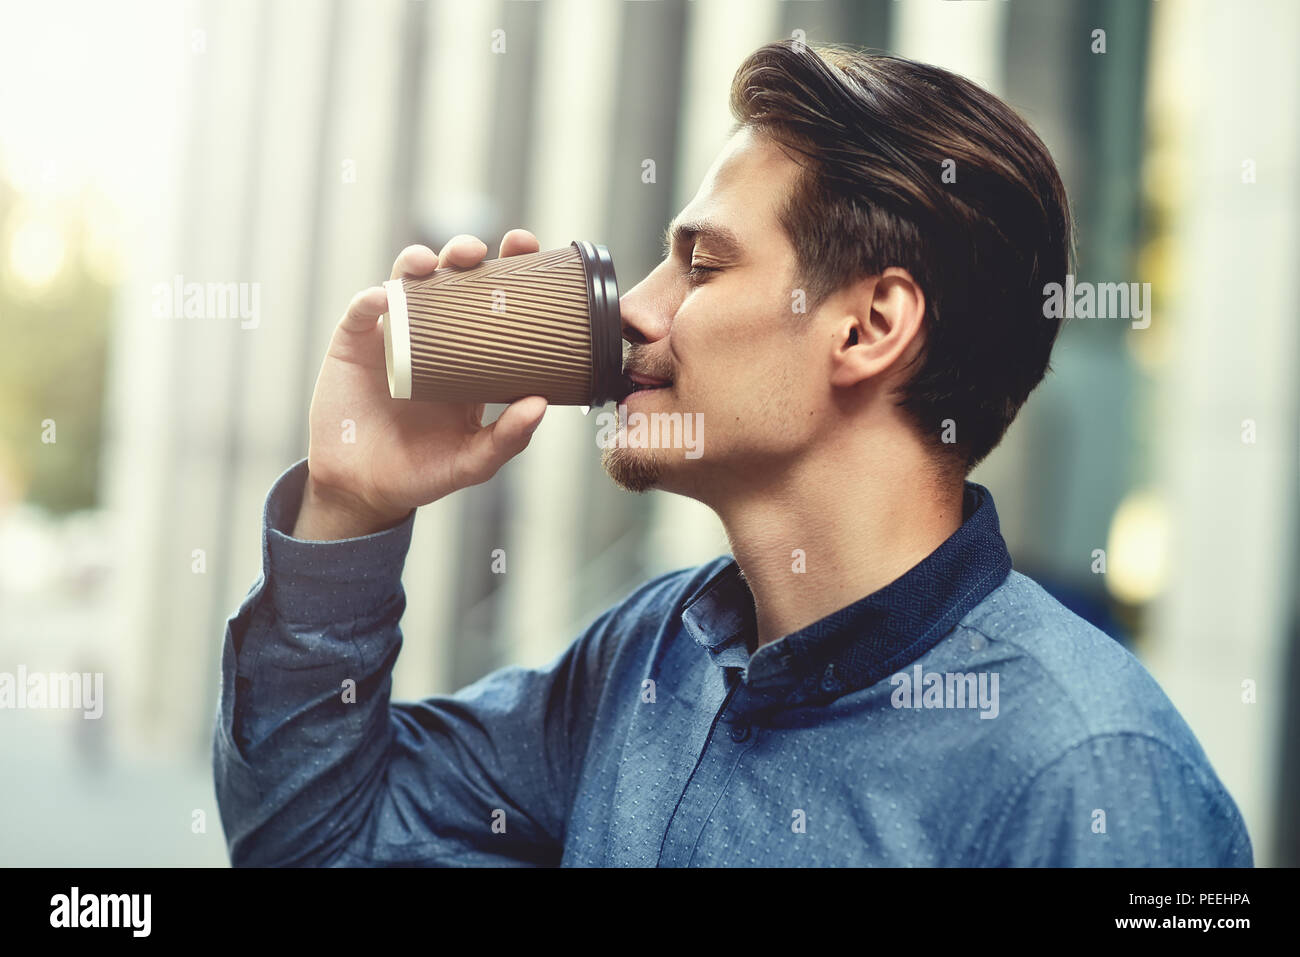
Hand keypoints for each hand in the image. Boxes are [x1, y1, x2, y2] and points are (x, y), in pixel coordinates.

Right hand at [292, 229, 547, 539]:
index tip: (527, 248)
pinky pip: (361, 311)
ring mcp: (392, 333)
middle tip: (480, 251)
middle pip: (451, 277)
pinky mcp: (355, 342)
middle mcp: (433, 333)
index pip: (494, 299)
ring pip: (406, 281)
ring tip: (431, 264)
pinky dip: (371, 299)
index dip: (511, 268)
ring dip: (418, 261)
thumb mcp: (473, 461)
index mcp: (471, 353)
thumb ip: (507, 438)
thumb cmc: (426, 471)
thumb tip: (540, 405)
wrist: (364, 488)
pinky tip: (381, 298)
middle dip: (466, 252)